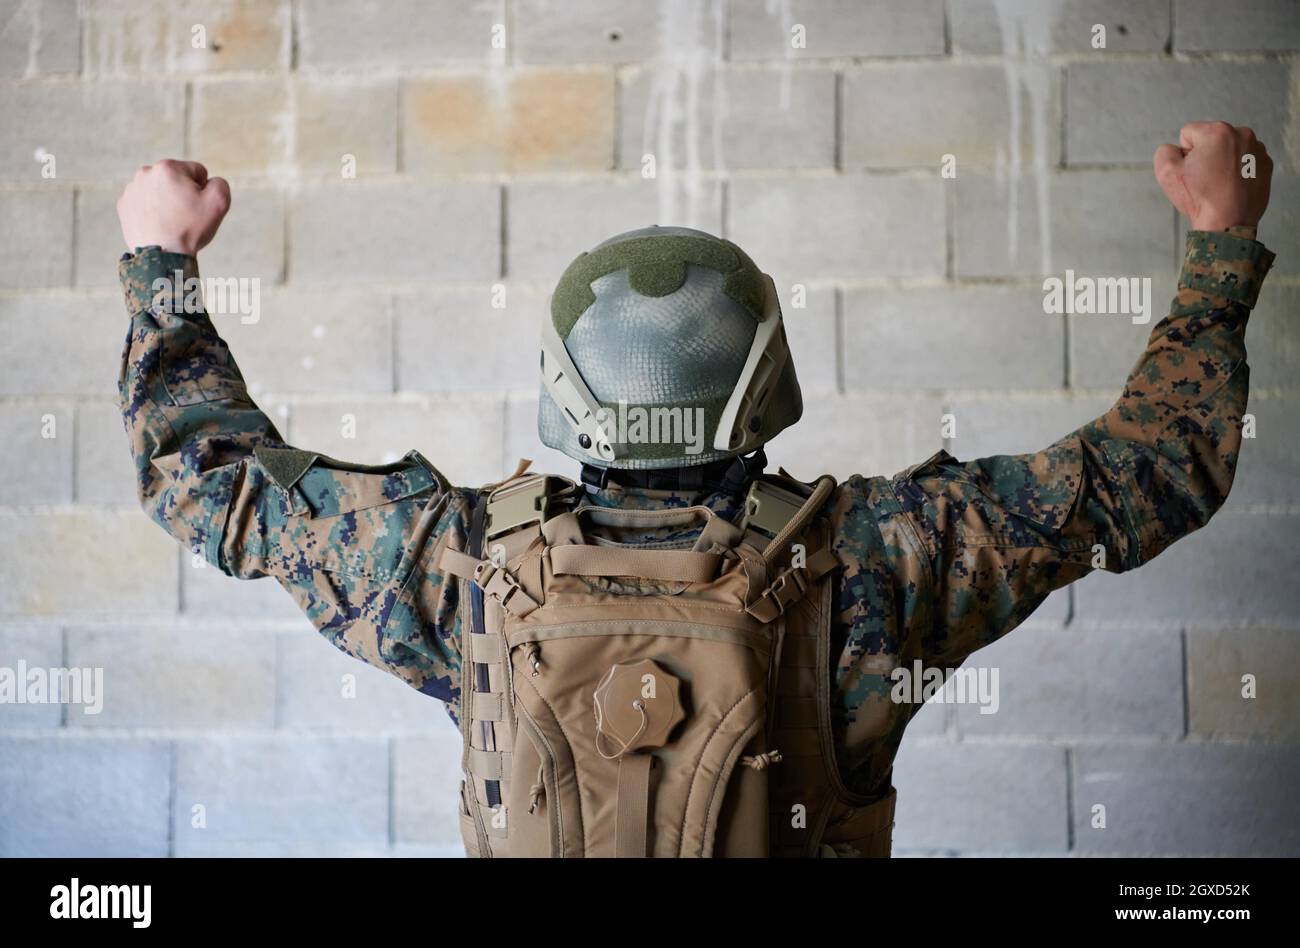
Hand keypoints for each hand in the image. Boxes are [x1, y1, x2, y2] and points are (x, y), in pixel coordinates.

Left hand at [116, 159, 230, 256]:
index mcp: (168, 167)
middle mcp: (145, 173)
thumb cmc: (190, 228)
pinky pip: (145, 203)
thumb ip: (219, 183)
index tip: (198, 207)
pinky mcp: (124, 205)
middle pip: (176, 179)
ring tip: (171, 222)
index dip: (204, 190)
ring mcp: (132, 189)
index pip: (197, 171)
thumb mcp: (219, 202)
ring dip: (167, 201)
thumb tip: (209, 181)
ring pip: (159, 190)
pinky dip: (152, 211)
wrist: (161, 256)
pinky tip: (158, 225)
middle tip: (185, 215)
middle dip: (183, 193)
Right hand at [1154, 122, 1271, 231]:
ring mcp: (1257, 149)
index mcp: (1217, 132)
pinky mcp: (1266, 164)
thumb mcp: (1166, 173)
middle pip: (1211, 139)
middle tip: (1205, 179)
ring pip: (1229, 149)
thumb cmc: (1200, 198)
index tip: (1192, 171)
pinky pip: (1245, 160)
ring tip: (1219, 184)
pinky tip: (1232, 186)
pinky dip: (1238, 170)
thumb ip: (1165, 151)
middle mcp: (1242, 134)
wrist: (1228, 223)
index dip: (1184, 154)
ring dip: (1222, 161)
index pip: (1189, 133)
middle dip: (1205, 155)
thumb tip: (1175, 149)